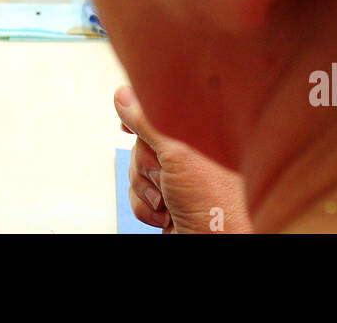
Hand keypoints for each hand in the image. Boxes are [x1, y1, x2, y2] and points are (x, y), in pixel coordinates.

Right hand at [116, 85, 251, 232]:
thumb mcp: (177, 153)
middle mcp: (191, 153)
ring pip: (136, 171)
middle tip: (166, 177)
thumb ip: (147, 122)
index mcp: (202, 133)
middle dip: (147, 165)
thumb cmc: (211, 202)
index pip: (163, 112)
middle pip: (142, 144)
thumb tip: (124, 94)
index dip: (141, 116)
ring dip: (146, 190)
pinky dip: (146, 208)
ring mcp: (178, 178)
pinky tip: (166, 214)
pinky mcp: (167, 199)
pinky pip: (138, 195)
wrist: (212, 243)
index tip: (126, 126)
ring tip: (170, 200)